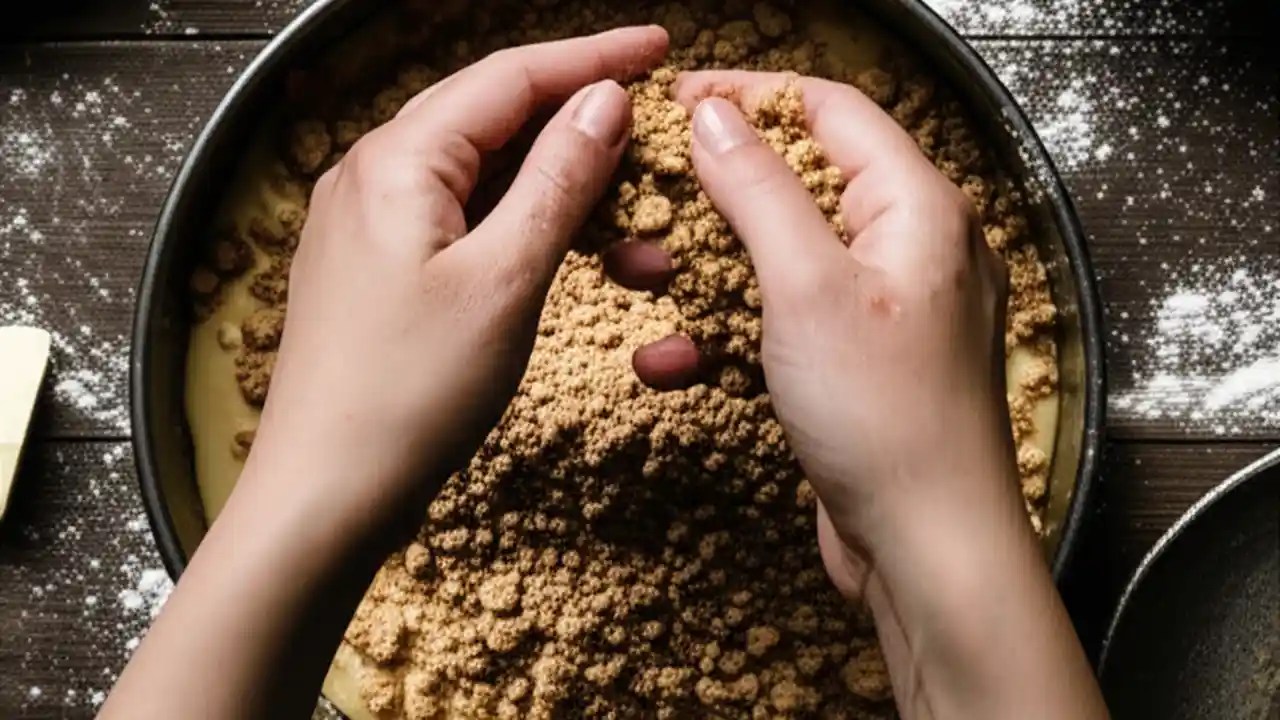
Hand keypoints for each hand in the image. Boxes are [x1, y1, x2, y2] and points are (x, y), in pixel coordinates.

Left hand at [101, 28, 672, 719]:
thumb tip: (603, 100)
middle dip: (579, 123)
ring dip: (558, 188)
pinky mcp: (379, 266)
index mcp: (398, 160)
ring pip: (483, 174)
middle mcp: (374, 174)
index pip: (509, 76)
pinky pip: (463, 218)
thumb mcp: (504, 280)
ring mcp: (371, 221)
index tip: (657, 46)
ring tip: (630, 223)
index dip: (591, 57)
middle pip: (494, 117)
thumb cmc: (409, 393)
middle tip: (653, 130)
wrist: (326, 492)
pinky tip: (567, 248)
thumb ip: (559, 181)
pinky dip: (522, 225)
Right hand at [608, 72, 1105, 719]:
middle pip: (794, 184)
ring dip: (702, 266)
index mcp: (916, 207)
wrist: (926, 551)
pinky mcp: (853, 366)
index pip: (828, 110)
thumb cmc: (889, 417)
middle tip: (639, 196)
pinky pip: (779, 326)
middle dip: (709, 193)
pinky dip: (725, 334)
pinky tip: (667, 359)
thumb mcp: (808, 287)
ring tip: (632, 270)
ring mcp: (879, 310)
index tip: (674, 100)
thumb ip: (759, 190)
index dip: (749, 95)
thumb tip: (715, 113)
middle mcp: (905, 248)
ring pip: (776, 259)